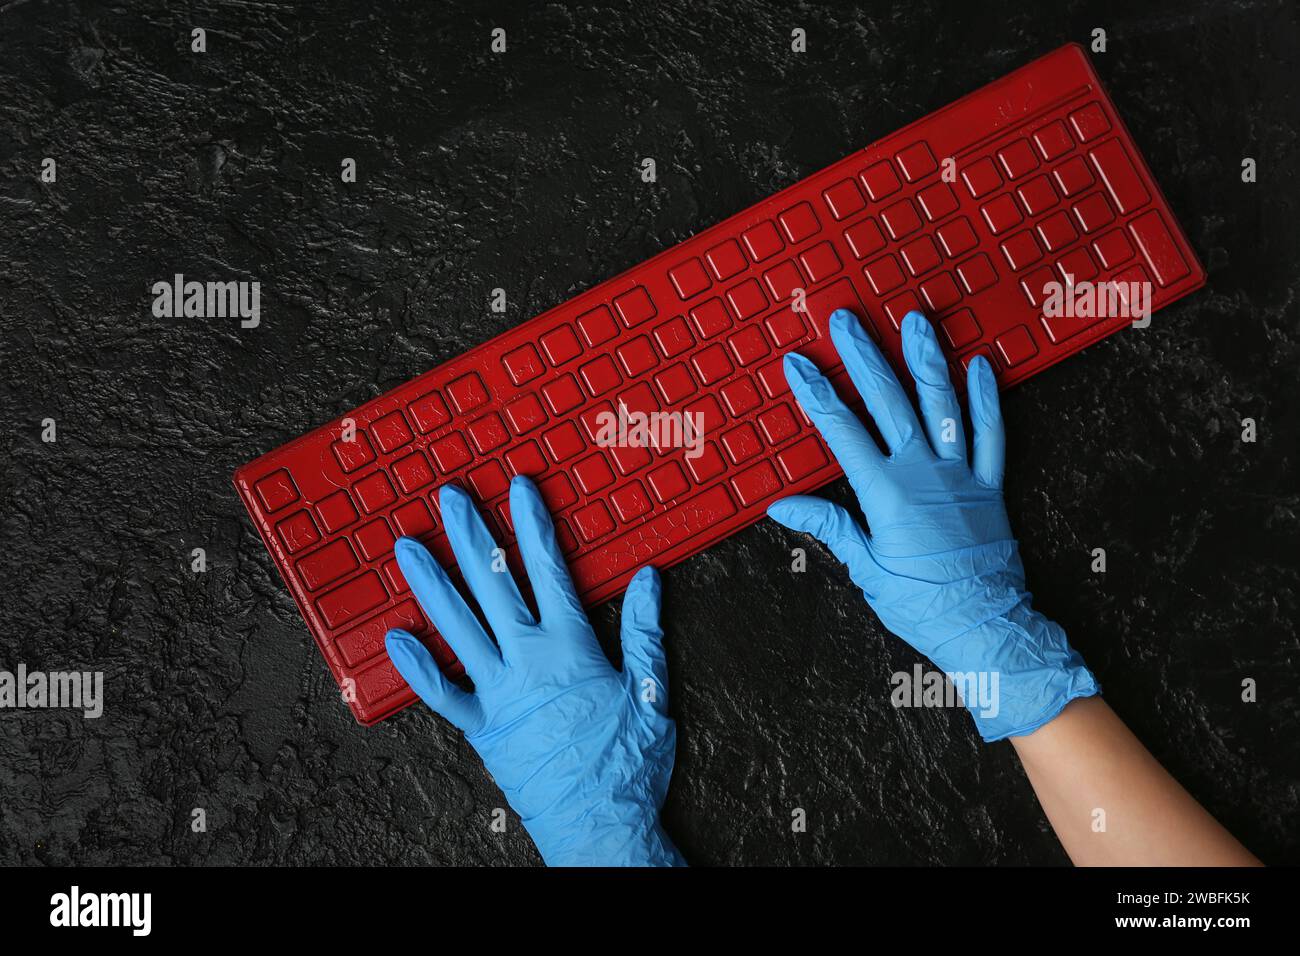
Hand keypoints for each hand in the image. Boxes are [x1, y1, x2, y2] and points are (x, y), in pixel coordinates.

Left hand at [385, 478, 683, 865]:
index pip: (548, 568)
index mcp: (571, 646)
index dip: (532, 523)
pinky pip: (441, 694)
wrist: (601, 824)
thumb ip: (646, 631)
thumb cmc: (628, 764)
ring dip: (431, 583)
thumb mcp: (652, 689)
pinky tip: (394, 639)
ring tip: (408, 548)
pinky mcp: (481, 728)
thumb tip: (648, 579)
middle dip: (471, 535)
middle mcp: (527, 660)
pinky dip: (417, 667)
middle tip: (450, 498)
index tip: (518, 488)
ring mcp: (498, 694)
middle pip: (493, 584)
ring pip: (457, 627)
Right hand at [768, 309, 1098, 739]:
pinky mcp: (990, 486)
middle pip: (889, 403)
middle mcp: (924, 474)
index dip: (818, 394)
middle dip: (864, 357)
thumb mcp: (866, 571)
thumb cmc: (921, 605)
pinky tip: (980, 365)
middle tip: (846, 320)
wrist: (984, 626)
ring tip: (914, 320)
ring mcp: (961, 476)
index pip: (842, 431)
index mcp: (886, 495)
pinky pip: (991, 435)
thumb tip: (783, 507)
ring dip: (926, 359)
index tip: (799, 363)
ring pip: (942, 405)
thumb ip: (830, 527)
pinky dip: (986, 399)